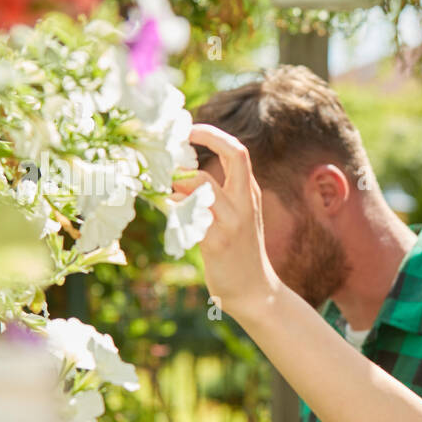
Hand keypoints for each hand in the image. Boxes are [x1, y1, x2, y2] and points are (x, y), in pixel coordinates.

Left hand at [171, 124, 280, 318]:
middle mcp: (244, 203)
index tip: (189, 130)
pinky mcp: (216, 241)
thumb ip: (217, 196)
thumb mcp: (237, 218)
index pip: (238, 151)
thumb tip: (179, 177)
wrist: (255, 291)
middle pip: (233, 155)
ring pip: (202, 183)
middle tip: (174, 148)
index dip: (213, 134)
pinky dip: (172, 209)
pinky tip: (169, 218)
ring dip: (177, 182)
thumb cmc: (239, 252)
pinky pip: (188, 214)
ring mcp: (232, 221)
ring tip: (166, 195)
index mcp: (249, 194)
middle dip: (202, 141)